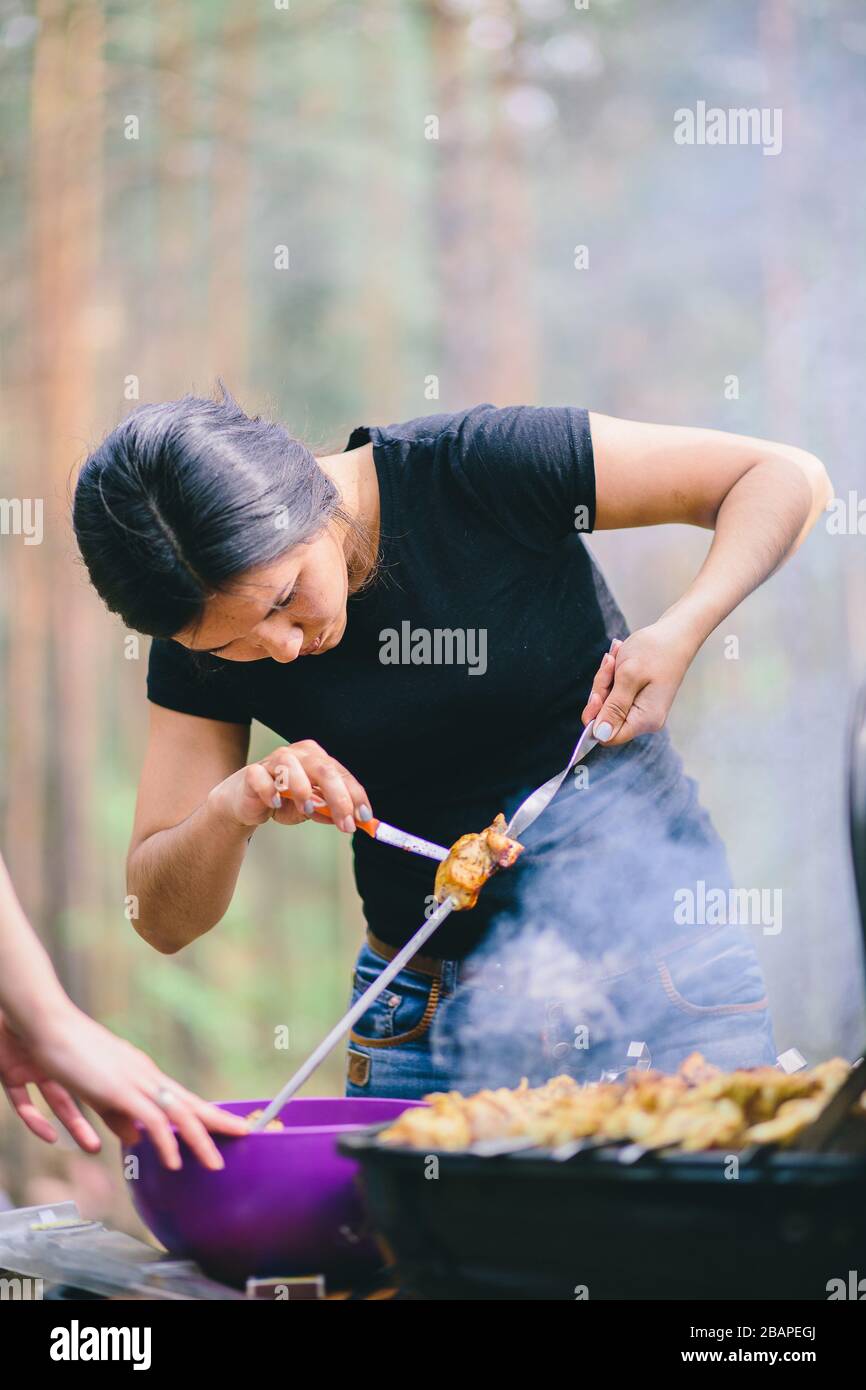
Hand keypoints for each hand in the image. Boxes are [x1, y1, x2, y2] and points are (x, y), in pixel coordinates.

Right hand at [0, 1006, 248, 1169]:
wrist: (50, 1026)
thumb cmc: (71, 1054)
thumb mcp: (98, 1093)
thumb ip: (118, 1116)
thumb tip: (137, 1139)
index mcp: (145, 1076)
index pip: (184, 1098)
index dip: (208, 1113)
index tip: (230, 1124)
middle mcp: (148, 1076)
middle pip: (191, 1103)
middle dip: (218, 1123)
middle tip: (244, 1135)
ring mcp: (136, 1081)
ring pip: (179, 1113)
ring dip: (200, 1140)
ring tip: (215, 1163)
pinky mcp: (120, 1089)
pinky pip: (151, 1120)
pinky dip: (166, 1142)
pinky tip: (175, 1161)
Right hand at [208, 741, 371, 835]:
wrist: (247, 802)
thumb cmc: (283, 801)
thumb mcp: (311, 809)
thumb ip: (328, 811)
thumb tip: (350, 821)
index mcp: (318, 759)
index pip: (342, 774)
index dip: (355, 796)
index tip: (364, 818)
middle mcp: (298, 754)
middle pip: (323, 769)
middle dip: (339, 798)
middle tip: (346, 824)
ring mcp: (274, 761)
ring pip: (291, 766)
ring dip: (303, 790)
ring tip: (308, 809)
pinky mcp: (252, 773)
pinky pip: (262, 778)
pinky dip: (271, 792)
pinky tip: (276, 803)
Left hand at [581, 622, 695, 745]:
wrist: (675, 632)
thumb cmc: (655, 651)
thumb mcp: (628, 676)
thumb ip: (613, 707)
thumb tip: (600, 736)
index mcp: (645, 720)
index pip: (608, 737)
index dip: (595, 719)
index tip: (597, 694)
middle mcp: (645, 720)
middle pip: (604, 718)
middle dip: (601, 691)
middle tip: (610, 665)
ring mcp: (642, 709)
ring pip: (606, 703)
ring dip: (605, 679)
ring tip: (616, 657)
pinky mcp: (638, 698)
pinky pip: (613, 693)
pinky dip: (611, 675)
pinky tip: (618, 658)